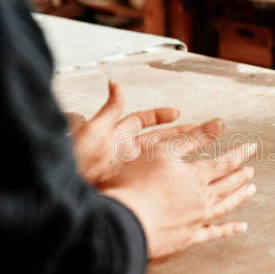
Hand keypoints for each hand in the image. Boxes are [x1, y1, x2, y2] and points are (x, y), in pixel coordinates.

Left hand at [73, 81, 217, 184]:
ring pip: (163, 158)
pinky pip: (157, 178)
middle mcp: (125, 152)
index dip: (159, 116)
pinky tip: (187, 175)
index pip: (141, 121)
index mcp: (116, 135)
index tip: (177, 113)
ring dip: (183, 152)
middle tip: (207, 130)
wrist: (67, 190)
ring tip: (205, 149)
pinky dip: (172, 175)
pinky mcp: (133, 186)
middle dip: (183, 133)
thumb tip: (115, 84)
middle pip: (160, 139)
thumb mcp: (92, 130)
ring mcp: (130, 170)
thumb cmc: (73, 160)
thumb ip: (110, 109)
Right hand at [100, 124, 257, 257]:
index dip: (240, 154)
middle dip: (240, 176)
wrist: (126, 221)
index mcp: (196, 175)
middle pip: (227, 184)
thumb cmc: (137, 182)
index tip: (252, 148)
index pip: (225, 162)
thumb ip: (192, 138)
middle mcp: (202, 197)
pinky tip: (241, 227)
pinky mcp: (188, 237)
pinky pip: (214, 232)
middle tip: (251, 171)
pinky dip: (229, 229)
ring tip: (250, 191)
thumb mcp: (163, 151)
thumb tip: (220, 124)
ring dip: (239, 197)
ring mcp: (197, 219)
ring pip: (225, 206)